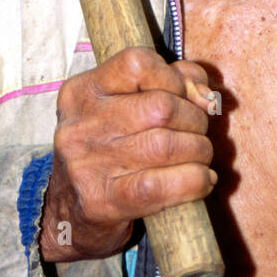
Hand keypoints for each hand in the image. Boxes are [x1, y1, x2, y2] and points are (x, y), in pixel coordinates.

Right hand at [39, 47, 218, 263]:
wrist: (69, 212)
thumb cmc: (109, 151)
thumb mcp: (124, 106)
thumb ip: (169, 83)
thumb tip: (207, 95)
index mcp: (83, 91)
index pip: (138, 64)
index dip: (174, 78)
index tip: (185, 97)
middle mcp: (80, 124)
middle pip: (162, 107)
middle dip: (195, 119)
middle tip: (198, 133)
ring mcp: (88, 164)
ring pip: (167, 145)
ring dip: (199, 150)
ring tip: (201, 157)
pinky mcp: (103, 202)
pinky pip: (162, 185)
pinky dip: (195, 180)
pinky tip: (202, 180)